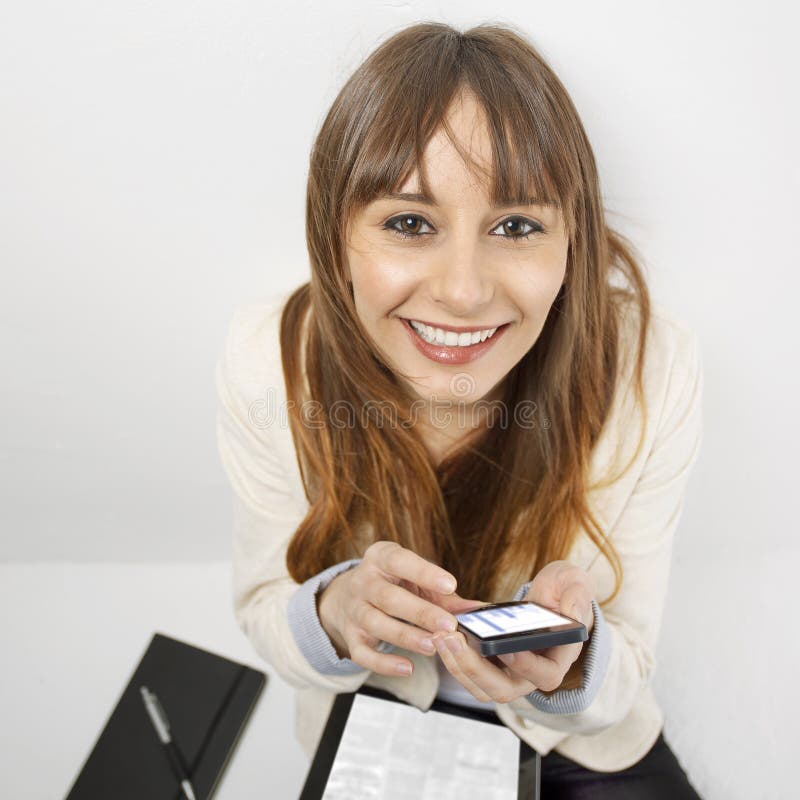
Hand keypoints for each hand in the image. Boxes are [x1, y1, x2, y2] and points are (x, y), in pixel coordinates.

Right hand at [317, 541, 483, 676]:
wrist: (347, 596)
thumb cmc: (393, 584)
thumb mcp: (416, 580)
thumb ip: (445, 596)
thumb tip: (479, 611)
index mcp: (381, 557)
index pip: (400, 561)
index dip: (425, 572)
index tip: (451, 585)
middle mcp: (363, 581)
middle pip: (389, 597)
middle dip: (420, 612)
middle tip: (449, 625)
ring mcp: (354, 610)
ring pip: (376, 624)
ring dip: (406, 637)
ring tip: (434, 646)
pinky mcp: (350, 636)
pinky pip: (363, 653)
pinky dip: (384, 663)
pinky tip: (407, 667)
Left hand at [432, 560, 595, 702]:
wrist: (551, 598)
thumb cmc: (565, 591)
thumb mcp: (575, 584)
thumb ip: (577, 595)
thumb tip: (573, 614)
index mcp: (558, 657)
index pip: (544, 675)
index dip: (525, 665)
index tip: (503, 647)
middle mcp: (532, 673)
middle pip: (502, 690)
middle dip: (474, 668)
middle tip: (452, 640)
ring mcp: (511, 673)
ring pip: (480, 687)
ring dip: (457, 666)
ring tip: (440, 637)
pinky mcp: (492, 665)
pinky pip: (469, 673)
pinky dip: (452, 657)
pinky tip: (439, 634)